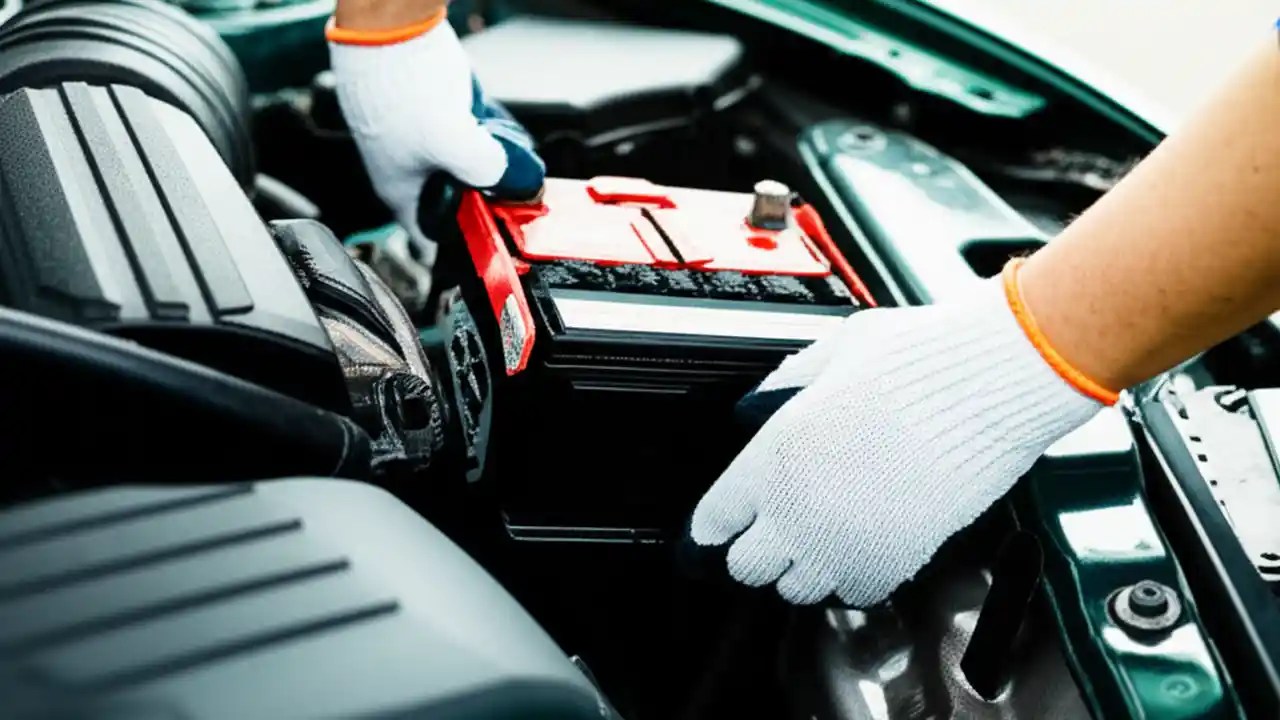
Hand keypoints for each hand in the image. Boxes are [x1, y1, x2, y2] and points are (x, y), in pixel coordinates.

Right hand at [327, 11, 545, 233]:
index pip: (435, 237)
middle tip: (514, 181)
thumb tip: (525, 183)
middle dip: (491, 192)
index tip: (499, 233)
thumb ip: (490, 169)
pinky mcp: (435, 114)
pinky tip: (499, 126)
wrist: (388, 30)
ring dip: (493, 160)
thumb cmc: (399, 86)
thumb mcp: (454, 141)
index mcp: (401, 191)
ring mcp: (422, 141)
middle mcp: (410, 171)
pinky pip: (470, 135)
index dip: (468, 238)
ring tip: (507, 149)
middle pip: (460, 200)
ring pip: (468, 166)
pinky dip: (488, 134)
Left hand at [690, 275, 1101, 605]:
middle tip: (776, 525)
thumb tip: (766, 399)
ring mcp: (848, 542)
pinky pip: (853, 594)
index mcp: (774, 456)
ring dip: (802, 566)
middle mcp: (801, 510)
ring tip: (824, 533)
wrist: (991, 382)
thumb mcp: (833, 351)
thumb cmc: (919, 358)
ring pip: (796, 589)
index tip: (724, 521)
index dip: (717, 521)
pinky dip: (851, 578)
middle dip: (756, 548)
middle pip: (747, 567)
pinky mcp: (896, 560)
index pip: (714, 519)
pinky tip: (863, 543)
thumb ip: (788, 383)